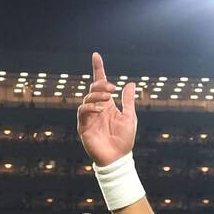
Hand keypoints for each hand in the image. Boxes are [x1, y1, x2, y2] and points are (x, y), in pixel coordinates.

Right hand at [77, 52, 136, 166]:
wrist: (118, 158)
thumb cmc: (124, 140)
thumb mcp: (130, 117)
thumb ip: (128, 101)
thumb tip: (130, 84)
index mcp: (107, 105)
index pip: (100, 83)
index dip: (98, 69)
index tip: (96, 55)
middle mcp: (97, 108)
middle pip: (93, 87)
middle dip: (101, 84)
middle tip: (113, 88)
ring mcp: (89, 117)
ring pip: (87, 97)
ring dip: (97, 95)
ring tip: (108, 100)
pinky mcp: (83, 126)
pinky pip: (83, 111)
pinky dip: (91, 107)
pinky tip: (101, 109)